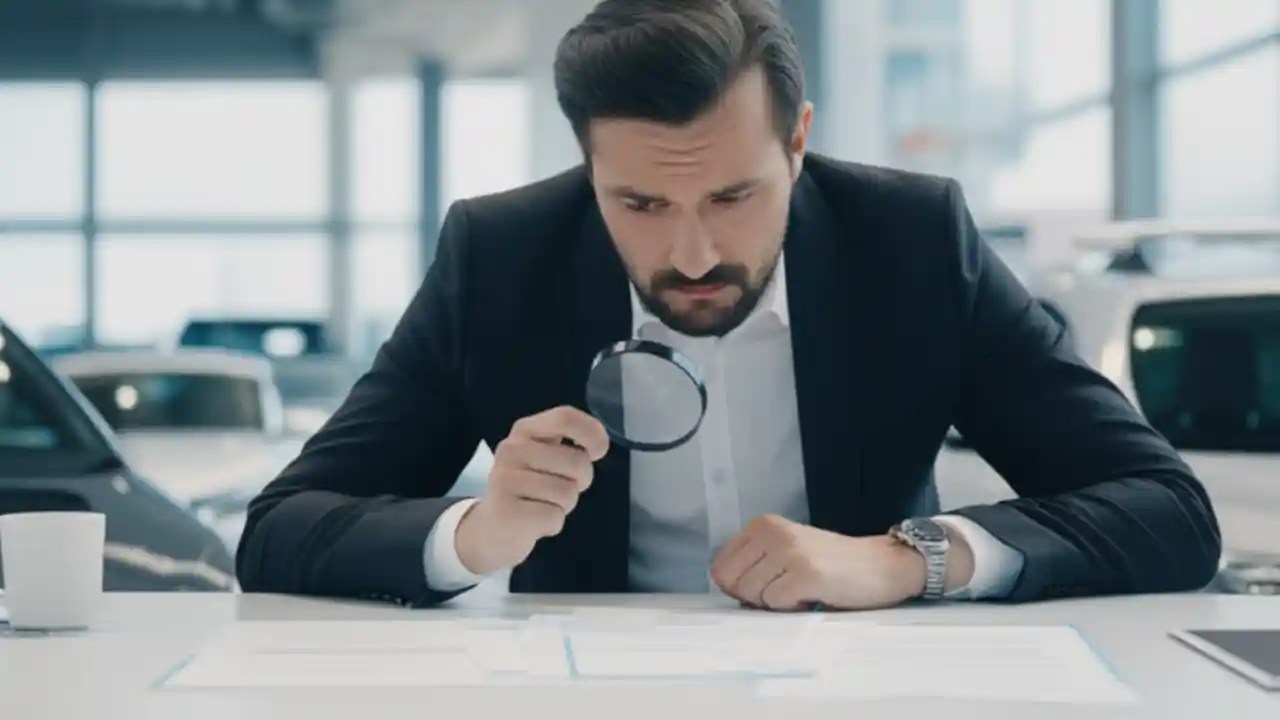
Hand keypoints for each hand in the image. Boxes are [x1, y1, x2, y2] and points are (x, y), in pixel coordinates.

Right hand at [455, 406, 608, 574]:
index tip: (598, 451)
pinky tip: (534, 522)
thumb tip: (598, 446)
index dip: (592, 433)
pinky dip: (552, 525)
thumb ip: (571, 445)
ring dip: (564, 505)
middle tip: (557, 489)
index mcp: (525, 430)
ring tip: (542, 505)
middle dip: (580, 481)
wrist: (492, 528)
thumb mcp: (546, 458)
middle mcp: (511, 449)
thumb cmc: (531, 488)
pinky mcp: (505, 511)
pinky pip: (554, 517)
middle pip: (578, 461)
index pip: (565, 417)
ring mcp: (505, 480)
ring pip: (568, 493)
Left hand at [710, 515, 936, 610]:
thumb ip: (754, 565)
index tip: (765, 586)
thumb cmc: (831, 564)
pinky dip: (792, 607)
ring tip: (802, 589)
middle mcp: (772, 532)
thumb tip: (728, 591)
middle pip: (732, 583)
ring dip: (776, 603)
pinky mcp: (806, 573)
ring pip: (752, 595)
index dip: (738, 587)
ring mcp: (789, 551)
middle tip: (784, 589)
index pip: (720, 567)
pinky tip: (813, 594)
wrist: (881, 565)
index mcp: (762, 525)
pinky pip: (776, 603)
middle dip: (754, 597)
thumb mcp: (784, 552)